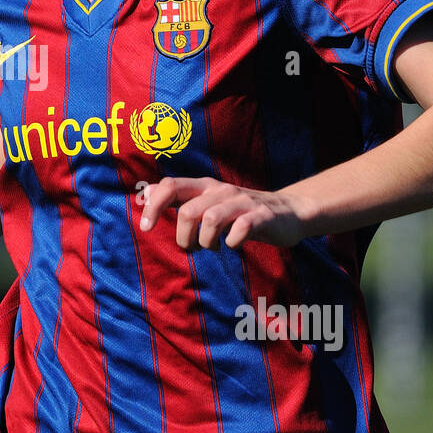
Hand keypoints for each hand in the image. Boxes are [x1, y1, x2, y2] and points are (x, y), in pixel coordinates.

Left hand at [138, 177, 308, 249]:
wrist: (288, 211)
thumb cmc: (239, 211)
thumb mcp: (207, 201)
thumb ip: (178, 198)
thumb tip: (145, 194)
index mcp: (204, 186)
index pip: (170, 185)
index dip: (153, 206)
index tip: (146, 228)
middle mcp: (220, 190)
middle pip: (188, 211)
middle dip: (184, 237)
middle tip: (192, 247)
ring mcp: (242, 202)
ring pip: (211, 220)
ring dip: (206, 242)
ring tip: (212, 247)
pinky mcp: (262, 217)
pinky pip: (240, 230)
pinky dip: (231, 243)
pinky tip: (232, 246)